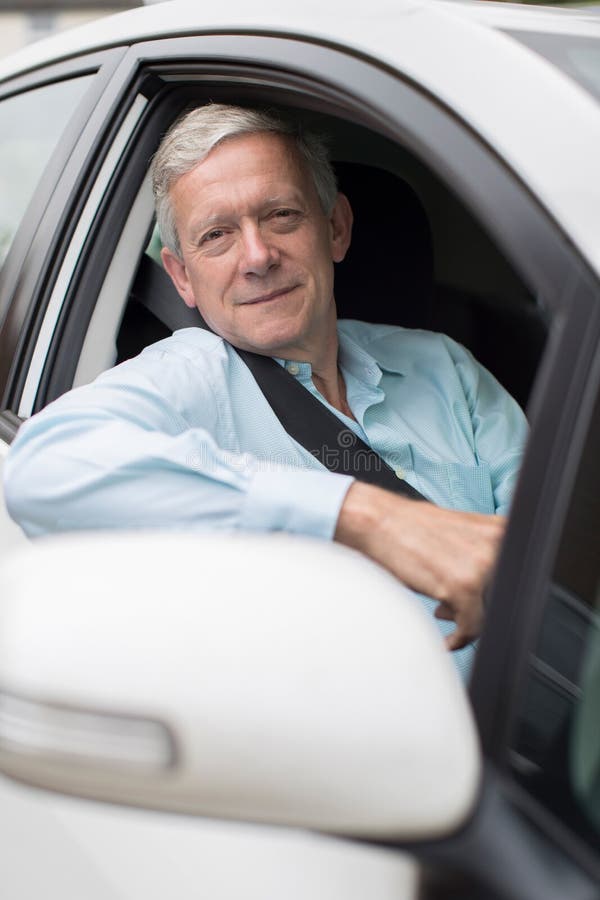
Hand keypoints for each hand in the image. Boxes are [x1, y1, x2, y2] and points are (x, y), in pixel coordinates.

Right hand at [334, 482, 505, 649]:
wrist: (378, 522)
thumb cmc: (411, 528)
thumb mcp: (459, 534)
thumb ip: (480, 557)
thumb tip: (489, 594)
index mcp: (499, 529)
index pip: (514, 576)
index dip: (494, 594)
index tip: (482, 603)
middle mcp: (497, 544)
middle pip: (501, 595)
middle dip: (477, 605)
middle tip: (451, 605)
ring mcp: (483, 565)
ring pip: (489, 613)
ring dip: (465, 620)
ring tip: (443, 613)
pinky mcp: (464, 586)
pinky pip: (472, 628)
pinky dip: (459, 639)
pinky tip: (447, 639)